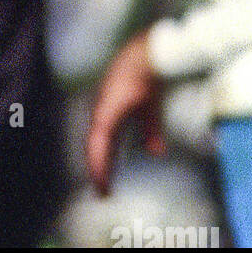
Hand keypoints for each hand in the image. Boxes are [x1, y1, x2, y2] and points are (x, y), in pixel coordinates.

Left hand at [86, 33, 165, 195]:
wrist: (148, 58)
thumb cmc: (147, 79)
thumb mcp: (150, 111)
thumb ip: (152, 131)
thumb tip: (155, 153)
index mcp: (110, 113)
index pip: (102, 143)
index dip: (103, 163)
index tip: (105, 184)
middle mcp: (103, 112)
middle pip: (96, 147)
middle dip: (99, 170)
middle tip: (102, 193)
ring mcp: (104, 109)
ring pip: (96, 144)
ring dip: (99, 166)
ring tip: (102, 187)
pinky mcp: (108, 108)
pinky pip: (102, 136)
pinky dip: (101, 153)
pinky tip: (102, 166)